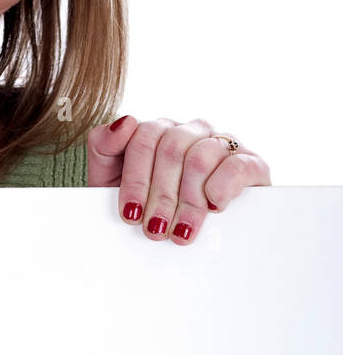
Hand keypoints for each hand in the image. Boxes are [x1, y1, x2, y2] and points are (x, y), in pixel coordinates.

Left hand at [87, 115, 270, 242]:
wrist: (178, 231)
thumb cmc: (144, 204)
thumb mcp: (110, 179)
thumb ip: (104, 147)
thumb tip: (124, 122)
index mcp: (158, 130)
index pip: (143, 138)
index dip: (135, 180)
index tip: (130, 214)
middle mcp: (190, 130)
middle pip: (171, 149)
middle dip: (160, 196)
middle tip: (154, 230)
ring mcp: (221, 143)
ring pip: (200, 156)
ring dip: (188, 200)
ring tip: (180, 230)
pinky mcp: (250, 162)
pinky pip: (236, 164)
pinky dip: (221, 188)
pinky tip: (213, 208)